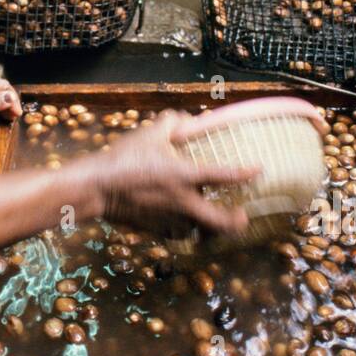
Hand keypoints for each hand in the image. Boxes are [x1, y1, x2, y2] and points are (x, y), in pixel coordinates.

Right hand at [91, 108, 259, 234]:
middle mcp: (183, 201)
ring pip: (199, 233)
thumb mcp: (149, 133)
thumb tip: (186, 120)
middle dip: (236, 222)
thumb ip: (172, 122)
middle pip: (220, 222)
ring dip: (209, 230)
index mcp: (185, 175)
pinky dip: (184, 231)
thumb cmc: (124, 158)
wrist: (97, 189)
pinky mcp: (156, 230)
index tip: (258, 170)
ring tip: (214, 224)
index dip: (245, 173)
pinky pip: (177, 235)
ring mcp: (170, 220)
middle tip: (244, 217)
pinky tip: (182, 225)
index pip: (224, 175)